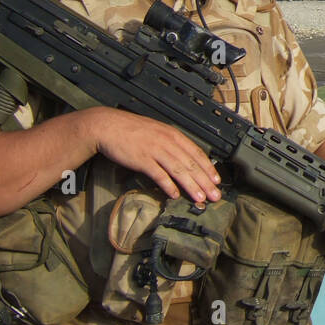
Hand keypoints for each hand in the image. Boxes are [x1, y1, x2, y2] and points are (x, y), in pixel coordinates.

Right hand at [88, 109, 221, 203]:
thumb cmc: (132, 130)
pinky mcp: (141, 159)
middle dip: (205, 181)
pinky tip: (175, 195)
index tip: (217, 181)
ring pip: (178, 170)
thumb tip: (185, 158)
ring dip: (191, 186)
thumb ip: (171, 143)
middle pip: (191, 164)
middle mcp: (167, 142)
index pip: (197, 153)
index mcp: (173, 134)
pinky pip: (158, 174)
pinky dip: (168, 185)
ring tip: (200, 198)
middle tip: (215, 196)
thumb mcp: (157, 131)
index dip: (208, 168)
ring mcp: (155, 150)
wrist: (107, 126)